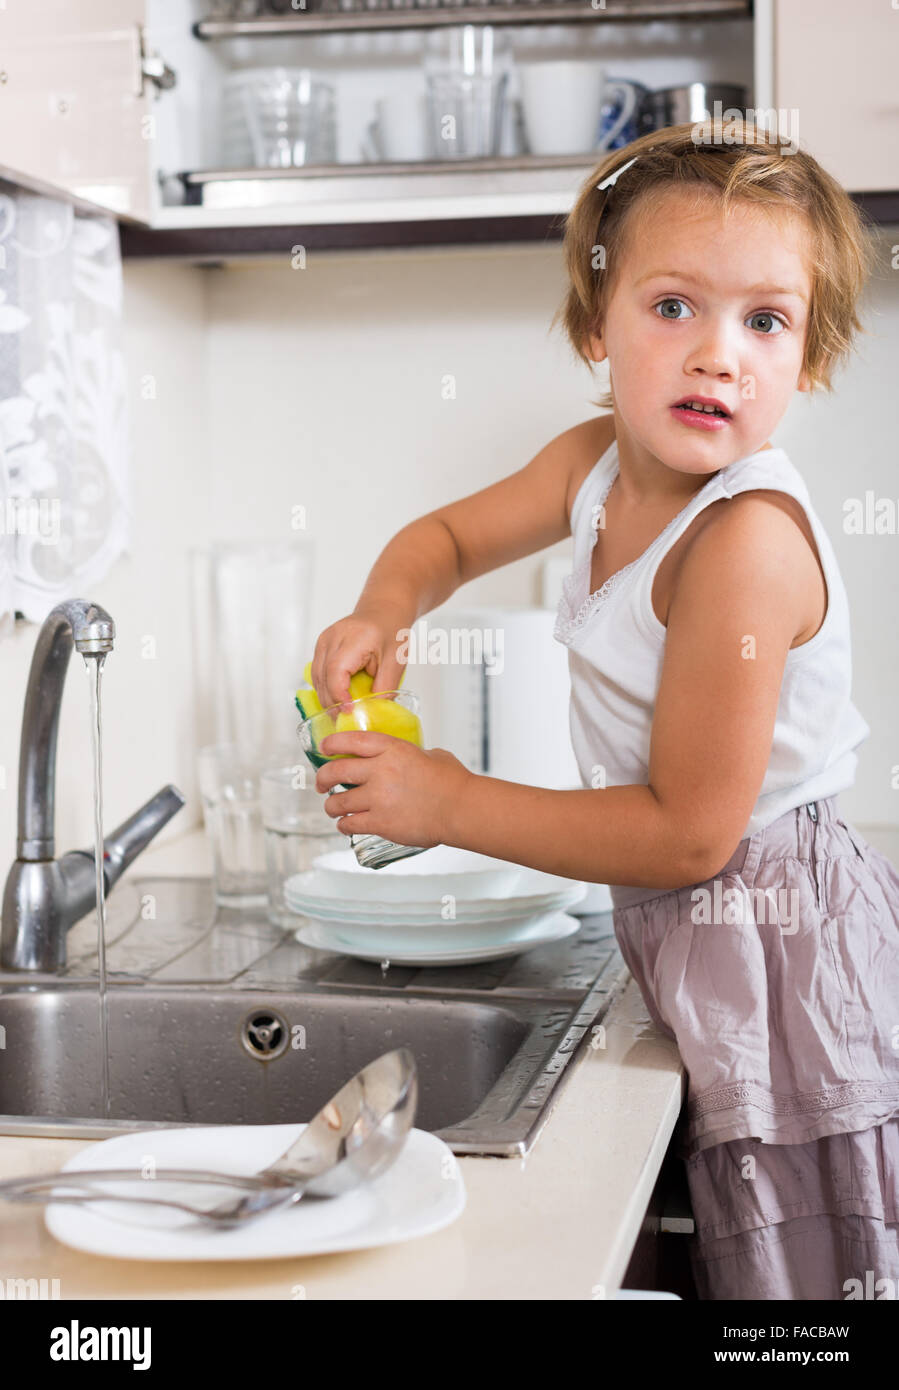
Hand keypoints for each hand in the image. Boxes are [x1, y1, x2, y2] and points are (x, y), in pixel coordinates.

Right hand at [309, 610, 409, 709]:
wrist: (383, 610)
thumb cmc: (391, 630)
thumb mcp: (396, 661)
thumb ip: (385, 687)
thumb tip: (373, 712)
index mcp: (354, 638)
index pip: (336, 671)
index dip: (339, 696)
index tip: (349, 712)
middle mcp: (332, 638)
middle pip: (323, 677)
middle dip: (333, 703)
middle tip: (347, 721)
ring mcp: (323, 641)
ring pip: (317, 678)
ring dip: (328, 698)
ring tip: (342, 713)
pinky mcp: (321, 647)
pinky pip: (318, 674)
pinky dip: (326, 689)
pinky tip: (338, 699)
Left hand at [314, 731, 470, 848]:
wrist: (461, 808)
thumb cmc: (452, 782)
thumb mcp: (429, 754)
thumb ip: (408, 754)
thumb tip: (401, 759)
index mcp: (392, 749)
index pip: (350, 741)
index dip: (332, 744)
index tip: (324, 748)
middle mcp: (380, 771)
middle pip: (335, 771)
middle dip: (322, 779)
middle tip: (320, 783)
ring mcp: (378, 798)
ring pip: (337, 802)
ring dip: (331, 806)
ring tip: (333, 808)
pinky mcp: (380, 823)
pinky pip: (349, 824)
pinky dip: (343, 825)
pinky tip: (346, 824)